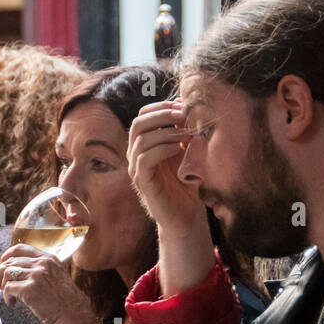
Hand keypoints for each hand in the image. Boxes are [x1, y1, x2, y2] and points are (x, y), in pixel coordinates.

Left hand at [0, 245, 96, 323]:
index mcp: (48, 258)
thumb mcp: (56, 276)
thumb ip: (41, 269)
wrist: (73, 316)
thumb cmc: (65, 301)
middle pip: (10, 261)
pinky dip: (6, 296)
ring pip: (7, 273)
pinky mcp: (30, 289)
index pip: (20, 248)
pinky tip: (12, 303)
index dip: (7, 256)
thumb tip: (17, 269)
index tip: (2, 264)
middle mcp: (42, 263)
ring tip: (9, 296)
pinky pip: (8, 288)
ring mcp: (36, 275)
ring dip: (3, 286)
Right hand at [127, 100, 215, 294]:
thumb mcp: (187, 153)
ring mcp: (137, 170)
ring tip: (187, 133)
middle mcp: (136, 155)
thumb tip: (188, 108)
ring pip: (140, 140)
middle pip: (137, 124)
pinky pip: (145, 159)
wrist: (186, 217)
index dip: (160, 107)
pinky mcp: (143, 183)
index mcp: (144, 145)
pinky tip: (180, 148)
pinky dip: (162, 149)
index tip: (182, 106)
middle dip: (161, 115)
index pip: (142, 116)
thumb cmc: (187, 185)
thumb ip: (183, 134)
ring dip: (166, 132)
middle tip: (183, 115)